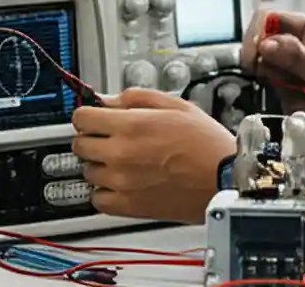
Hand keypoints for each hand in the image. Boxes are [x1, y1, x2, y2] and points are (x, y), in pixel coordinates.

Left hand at [71, 88, 234, 223]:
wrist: (224, 179)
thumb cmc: (207, 144)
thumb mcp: (176, 105)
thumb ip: (138, 98)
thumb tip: (110, 99)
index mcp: (131, 125)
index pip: (82, 117)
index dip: (88, 115)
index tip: (94, 117)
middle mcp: (120, 153)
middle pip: (79, 144)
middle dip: (93, 137)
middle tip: (112, 138)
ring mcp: (121, 182)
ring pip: (87, 170)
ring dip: (100, 164)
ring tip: (124, 161)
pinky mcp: (127, 206)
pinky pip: (97, 198)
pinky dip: (104, 190)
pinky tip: (122, 182)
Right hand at [241, 10, 304, 152]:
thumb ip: (295, 56)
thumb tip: (265, 45)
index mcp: (302, 29)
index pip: (266, 18)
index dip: (257, 33)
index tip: (256, 55)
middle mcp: (287, 43)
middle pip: (255, 39)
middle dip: (254, 56)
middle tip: (258, 72)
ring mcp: (280, 64)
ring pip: (253, 61)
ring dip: (257, 73)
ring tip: (276, 85)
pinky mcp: (275, 84)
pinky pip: (256, 81)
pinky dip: (258, 87)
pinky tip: (271, 94)